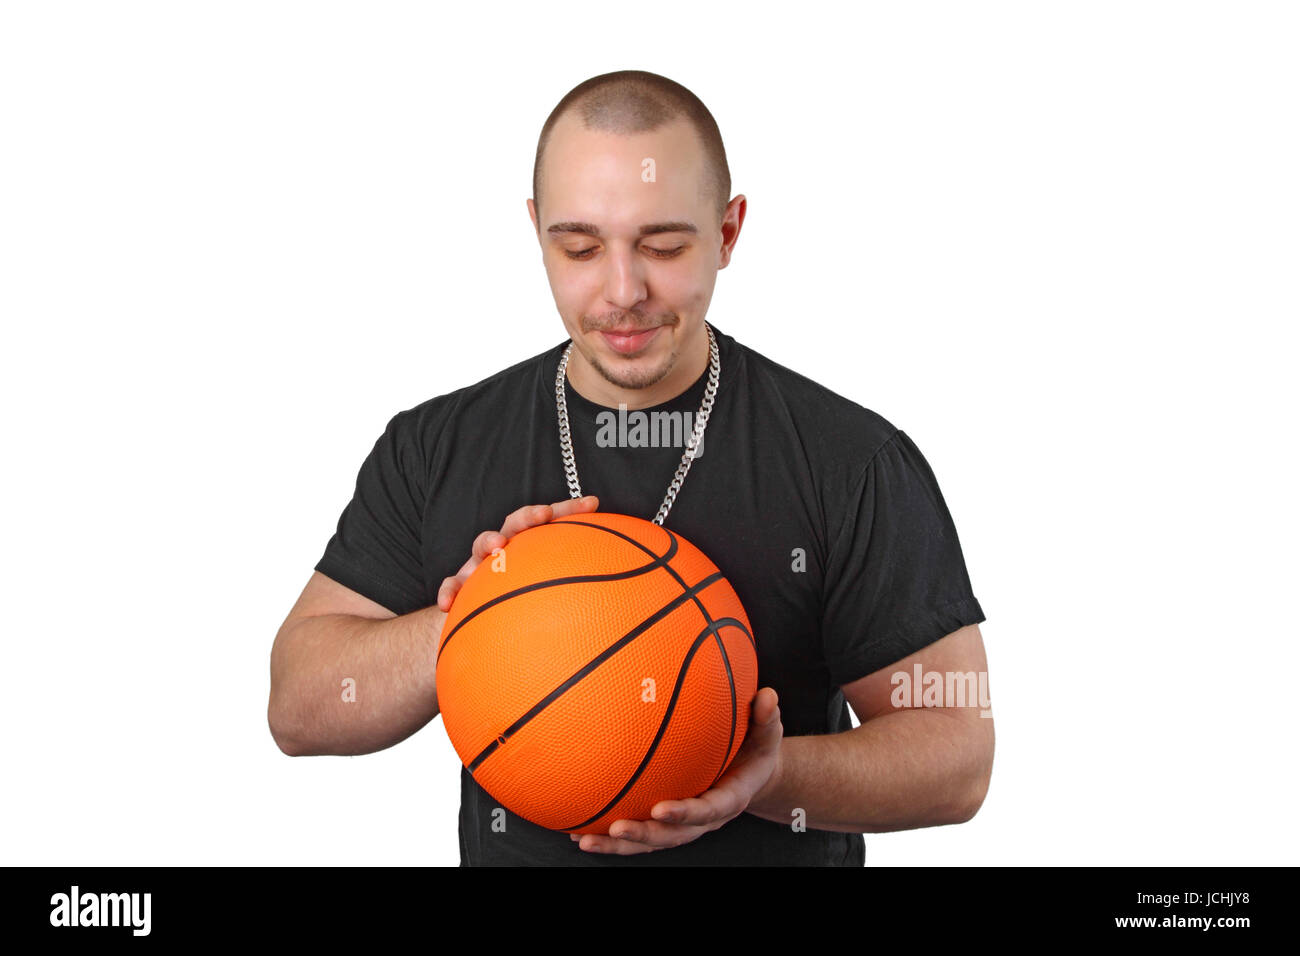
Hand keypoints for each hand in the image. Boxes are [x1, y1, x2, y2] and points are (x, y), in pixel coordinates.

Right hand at [437, 495, 598, 611]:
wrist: (486, 622)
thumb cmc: (532, 604)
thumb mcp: (556, 592)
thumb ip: (584, 584)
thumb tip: (635, 595)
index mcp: (532, 544)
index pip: (554, 520)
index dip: (571, 510)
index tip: (592, 503)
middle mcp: (508, 548)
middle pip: (517, 524)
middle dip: (528, 517)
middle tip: (542, 516)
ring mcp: (482, 565)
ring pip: (481, 546)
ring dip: (487, 541)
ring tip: (495, 546)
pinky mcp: (461, 586)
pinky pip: (452, 585)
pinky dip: (448, 591)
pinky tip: (447, 604)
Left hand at [572, 687, 783, 854]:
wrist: (752, 773)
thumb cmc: (756, 748)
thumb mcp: (768, 732)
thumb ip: (767, 717)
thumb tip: (769, 694)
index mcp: (729, 799)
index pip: (707, 811)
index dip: (685, 814)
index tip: (661, 809)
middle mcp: (704, 818)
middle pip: (673, 836)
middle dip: (644, 835)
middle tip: (617, 828)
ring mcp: (684, 824)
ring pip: (650, 841)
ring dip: (618, 845)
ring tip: (584, 839)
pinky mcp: (667, 822)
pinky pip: (639, 832)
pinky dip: (609, 835)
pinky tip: (577, 831)